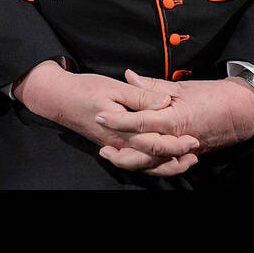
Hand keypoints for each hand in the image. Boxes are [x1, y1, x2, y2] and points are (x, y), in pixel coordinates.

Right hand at [13, 61, 200, 176]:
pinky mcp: (112, 147)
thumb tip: (165, 102)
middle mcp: (119, 144)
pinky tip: (163, 161)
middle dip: (176, 157)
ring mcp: (115, 148)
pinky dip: (151, 165)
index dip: (176, 143)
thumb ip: (140, 97)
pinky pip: (135, 163)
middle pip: (152, 159)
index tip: (193, 137)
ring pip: (144, 165)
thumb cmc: (85, 90)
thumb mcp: (113, 86)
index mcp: (121, 129)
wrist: (59, 99)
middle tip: (194, 150)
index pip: (154, 142)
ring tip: (185, 161)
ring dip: (166, 165)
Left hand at [93, 70, 253, 170]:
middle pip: (144, 152)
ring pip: (154, 163)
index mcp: (173, 118)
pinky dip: (151, 165)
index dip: (117, 121)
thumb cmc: (212, 96)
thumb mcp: (180, 87)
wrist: (242, 112)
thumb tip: (128, 76)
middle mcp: (177, 138)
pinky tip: (137, 161)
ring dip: (133, 162)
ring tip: (114, 156)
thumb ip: (152, 86)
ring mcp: (183, 150)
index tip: (99, 116)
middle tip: (102, 148)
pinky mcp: (189, 155)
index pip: (139, 122)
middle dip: (121, 153)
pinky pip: (166, 164)